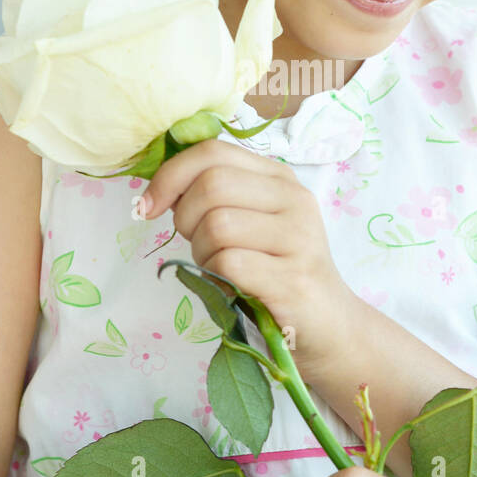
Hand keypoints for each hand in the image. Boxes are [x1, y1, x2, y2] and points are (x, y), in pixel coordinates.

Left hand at [141, 137, 356, 367]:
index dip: (170, 175)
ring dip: (202, 251)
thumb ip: (215, 197)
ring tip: (219, 266)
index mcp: (279, 177)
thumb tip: (158, 190)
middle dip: (185, 218)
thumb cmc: (276, 271)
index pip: (213, 152)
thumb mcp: (250, 222)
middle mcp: (294, 198)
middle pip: (212, 185)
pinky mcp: (293, 278)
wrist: (328, 324)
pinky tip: (232, 286)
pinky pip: (228, 263)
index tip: (148, 206)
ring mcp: (299, 237)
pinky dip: (216, 277)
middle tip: (196, 244)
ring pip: (217, 224)